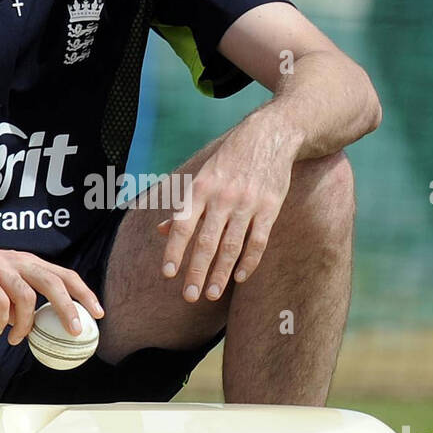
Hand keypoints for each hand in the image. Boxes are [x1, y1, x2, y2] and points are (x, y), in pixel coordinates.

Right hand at [0, 243, 103, 345]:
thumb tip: (30, 328)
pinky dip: (0, 319)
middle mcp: (18, 261)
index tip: (98, 313)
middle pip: (53, 282)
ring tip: (16, 339)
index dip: (84, 293)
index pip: (64, 275)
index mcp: (27, 264)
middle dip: (68, 308)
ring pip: (26, 294)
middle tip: (74, 331)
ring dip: (25, 323)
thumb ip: (16, 306)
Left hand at [157, 120, 294, 300]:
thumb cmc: (230, 161)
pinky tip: (240, 277)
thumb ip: (185, 206)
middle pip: (207, 241)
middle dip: (197, 271)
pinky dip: (249, 260)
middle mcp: (222, 196)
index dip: (174, 250)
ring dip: (221, 273)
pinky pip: (258, 240)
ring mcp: (247, 203)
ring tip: (212, 294)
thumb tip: (162, 231)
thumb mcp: (203, 177)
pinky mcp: (270, 207)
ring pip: (232, 245)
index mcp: (201, 188)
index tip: (168, 274)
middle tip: (189, 296)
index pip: (183, 224)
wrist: (269, 136)